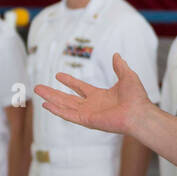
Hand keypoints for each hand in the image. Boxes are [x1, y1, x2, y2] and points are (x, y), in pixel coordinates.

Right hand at [34, 53, 150, 136]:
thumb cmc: (137, 98)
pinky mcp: (87, 120)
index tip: (58, 75)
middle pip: (67, 98)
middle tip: (38, 87)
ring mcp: (88, 114)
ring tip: (37, 93)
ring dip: (51, 99)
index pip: (80, 88)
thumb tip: (117, 55)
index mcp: (100, 96)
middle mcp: (92, 105)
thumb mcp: (127, 76)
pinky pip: (69, 115)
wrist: (139, 112)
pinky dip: (57, 110)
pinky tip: (46, 105)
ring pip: (64, 106)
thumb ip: (119, 66)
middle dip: (52, 92)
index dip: (69, 82)